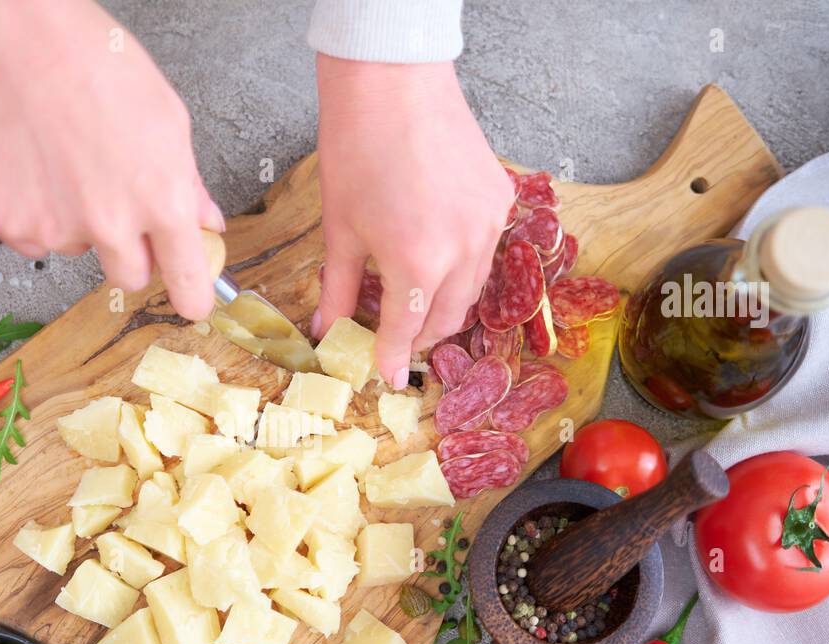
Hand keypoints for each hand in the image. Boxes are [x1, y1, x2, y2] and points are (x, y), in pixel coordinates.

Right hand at [0, 0, 222, 319]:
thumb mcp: (168, 119)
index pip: (187, 282)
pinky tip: (43, 170)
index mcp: (162, 201)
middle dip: (132, 253)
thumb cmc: (96, 63)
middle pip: (132, 277)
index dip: (193, 296)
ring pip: (83, 252)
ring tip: (74, 165)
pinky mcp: (16, 226)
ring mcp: (61, 230)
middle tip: (120, 206)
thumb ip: (189, 183)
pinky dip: (42, 215)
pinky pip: (39, 241)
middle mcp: (113, 225)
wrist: (20, 40)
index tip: (193, 302)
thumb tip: (204, 222)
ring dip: (83, 224)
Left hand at [313, 55, 513, 387]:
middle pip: (447, 319)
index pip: (406, 331)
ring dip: (444, 306)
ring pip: (472, 290)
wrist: (392, 82)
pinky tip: (437, 259)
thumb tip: (328, 331)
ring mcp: (489, 223)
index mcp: (417, 262)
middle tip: (395, 340)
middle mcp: (462, 249)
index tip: (386, 376)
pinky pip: (486, 252)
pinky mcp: (500, 199)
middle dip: (419, 337)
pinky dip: (463, 267)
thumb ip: (338, 289)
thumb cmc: (357, 148)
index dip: (393, 358)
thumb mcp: (340, 230)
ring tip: (414, 304)